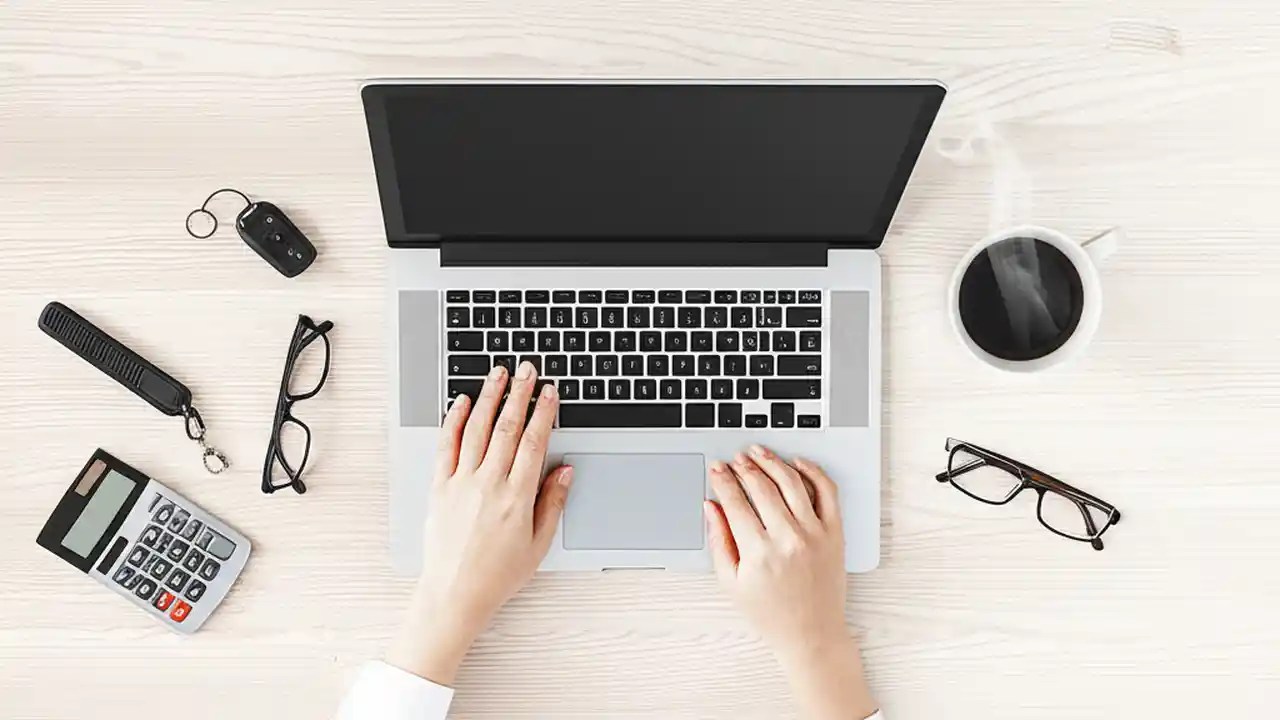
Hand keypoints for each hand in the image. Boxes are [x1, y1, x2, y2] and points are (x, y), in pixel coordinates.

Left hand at [388, 362, 570, 684]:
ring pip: (477, 428)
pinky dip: (454, 420)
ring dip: (490, 397)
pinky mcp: (439, 487)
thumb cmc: (497, 575)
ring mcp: (461, 483)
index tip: (550, 392)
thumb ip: (553, 502)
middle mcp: (489, 484)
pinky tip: (463, 402)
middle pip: (508, 427)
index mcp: (517, 497)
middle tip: (528, 369)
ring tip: (498, 374)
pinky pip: (447, 445)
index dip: (544, 412)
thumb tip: (564, 470)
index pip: (535, 442)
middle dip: (520, 394)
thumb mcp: (539, 544)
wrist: (454, 593)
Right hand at [706, 444, 876, 719]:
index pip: (735, 502)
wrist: (812, 634)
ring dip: (772, 461)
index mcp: (759, 553)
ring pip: (791, 481)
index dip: (722, 480)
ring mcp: (815, 533)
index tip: (716, 469)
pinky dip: (812, 471)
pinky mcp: (835, 533)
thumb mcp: (732, 582)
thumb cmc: (770, 614)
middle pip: (761, 486)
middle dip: (743, 467)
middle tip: (734, 459)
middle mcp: (788, 539)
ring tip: (759, 453)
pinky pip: (826, 491)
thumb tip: (711, 506)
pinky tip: (797, 463)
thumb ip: (719, 540)